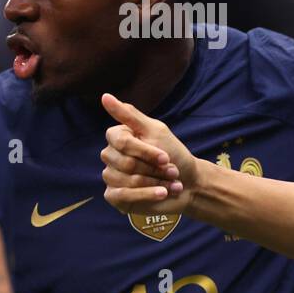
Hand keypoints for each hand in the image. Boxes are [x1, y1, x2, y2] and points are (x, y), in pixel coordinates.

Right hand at [100, 93, 195, 213]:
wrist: (189, 182)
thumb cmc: (173, 154)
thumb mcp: (156, 131)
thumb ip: (130, 115)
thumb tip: (105, 96)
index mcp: (117, 137)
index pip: (122, 142)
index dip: (146, 152)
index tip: (166, 157)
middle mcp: (110, 156)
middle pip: (126, 163)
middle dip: (155, 169)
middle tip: (172, 171)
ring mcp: (111, 176)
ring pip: (127, 180)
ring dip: (156, 182)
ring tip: (171, 182)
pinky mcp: (115, 196)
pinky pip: (122, 196)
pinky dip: (147, 195)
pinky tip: (162, 193)